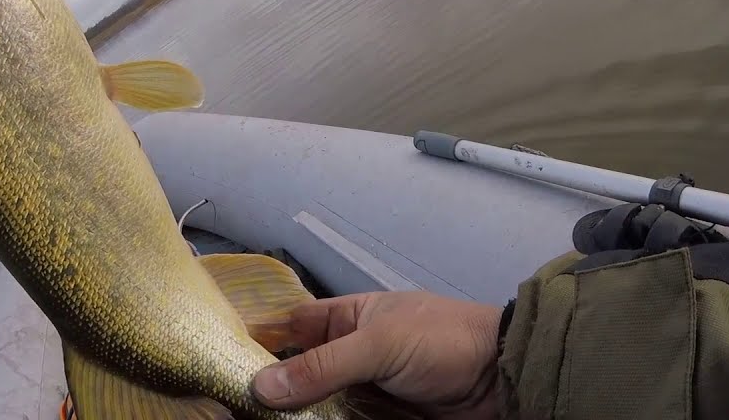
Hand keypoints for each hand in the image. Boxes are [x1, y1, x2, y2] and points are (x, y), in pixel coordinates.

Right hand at [250, 291, 501, 418]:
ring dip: (297, 416)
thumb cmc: (442, 341)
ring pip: (318, 406)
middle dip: (272, 391)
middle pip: (300, 374)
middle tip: (235, 408)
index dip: (260, 341)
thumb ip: (322, 366)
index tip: (222, 363)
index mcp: (350, 318)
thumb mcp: (379, 344)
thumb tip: (261, 386)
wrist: (506, 378)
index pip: (292, 327)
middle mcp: (353, 354)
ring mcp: (367, 392)